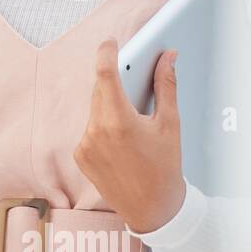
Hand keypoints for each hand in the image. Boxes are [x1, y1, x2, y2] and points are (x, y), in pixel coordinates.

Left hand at [72, 38, 186, 234]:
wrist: (152, 209)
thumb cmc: (165, 168)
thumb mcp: (170, 124)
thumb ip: (166, 86)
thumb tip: (167, 57)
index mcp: (119, 121)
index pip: (104, 73)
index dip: (107, 52)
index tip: (111, 42)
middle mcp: (96, 131)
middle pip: (101, 91)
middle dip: (117, 84)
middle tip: (136, 85)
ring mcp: (84, 144)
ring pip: (95, 110)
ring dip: (111, 107)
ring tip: (133, 124)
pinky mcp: (80, 155)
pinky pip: (90, 128)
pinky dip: (103, 126)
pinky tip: (122, 142)